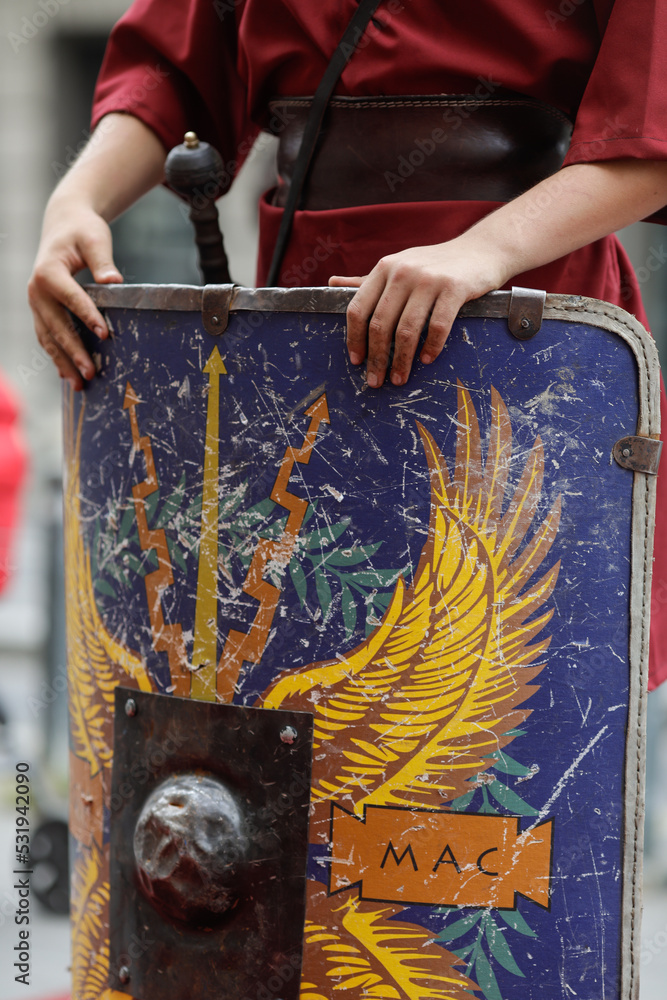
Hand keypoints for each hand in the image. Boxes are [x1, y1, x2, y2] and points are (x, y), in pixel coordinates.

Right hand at [28, 113, 166, 389]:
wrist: (63, 224)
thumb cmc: (82, 230)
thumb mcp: (94, 238)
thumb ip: (102, 261)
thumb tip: (114, 281)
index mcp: (49, 272)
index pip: (71, 298)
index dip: (87, 316)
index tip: (105, 334)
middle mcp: (37, 290)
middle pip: (56, 326)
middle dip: (74, 351)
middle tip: (91, 372)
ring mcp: (36, 303)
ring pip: (48, 338)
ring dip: (63, 362)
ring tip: (79, 385)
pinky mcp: (41, 311)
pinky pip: (47, 337)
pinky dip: (57, 357)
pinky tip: (68, 375)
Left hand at [329, 240, 500, 387]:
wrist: (480, 250)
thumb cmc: (435, 264)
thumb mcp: (398, 266)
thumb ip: (368, 280)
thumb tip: (332, 284)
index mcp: (384, 268)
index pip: (358, 308)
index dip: (354, 339)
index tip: (356, 361)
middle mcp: (403, 272)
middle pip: (380, 324)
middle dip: (377, 358)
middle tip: (376, 381)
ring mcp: (429, 280)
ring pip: (407, 329)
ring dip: (401, 360)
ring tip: (399, 379)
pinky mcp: (455, 288)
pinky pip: (438, 326)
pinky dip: (430, 347)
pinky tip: (426, 360)